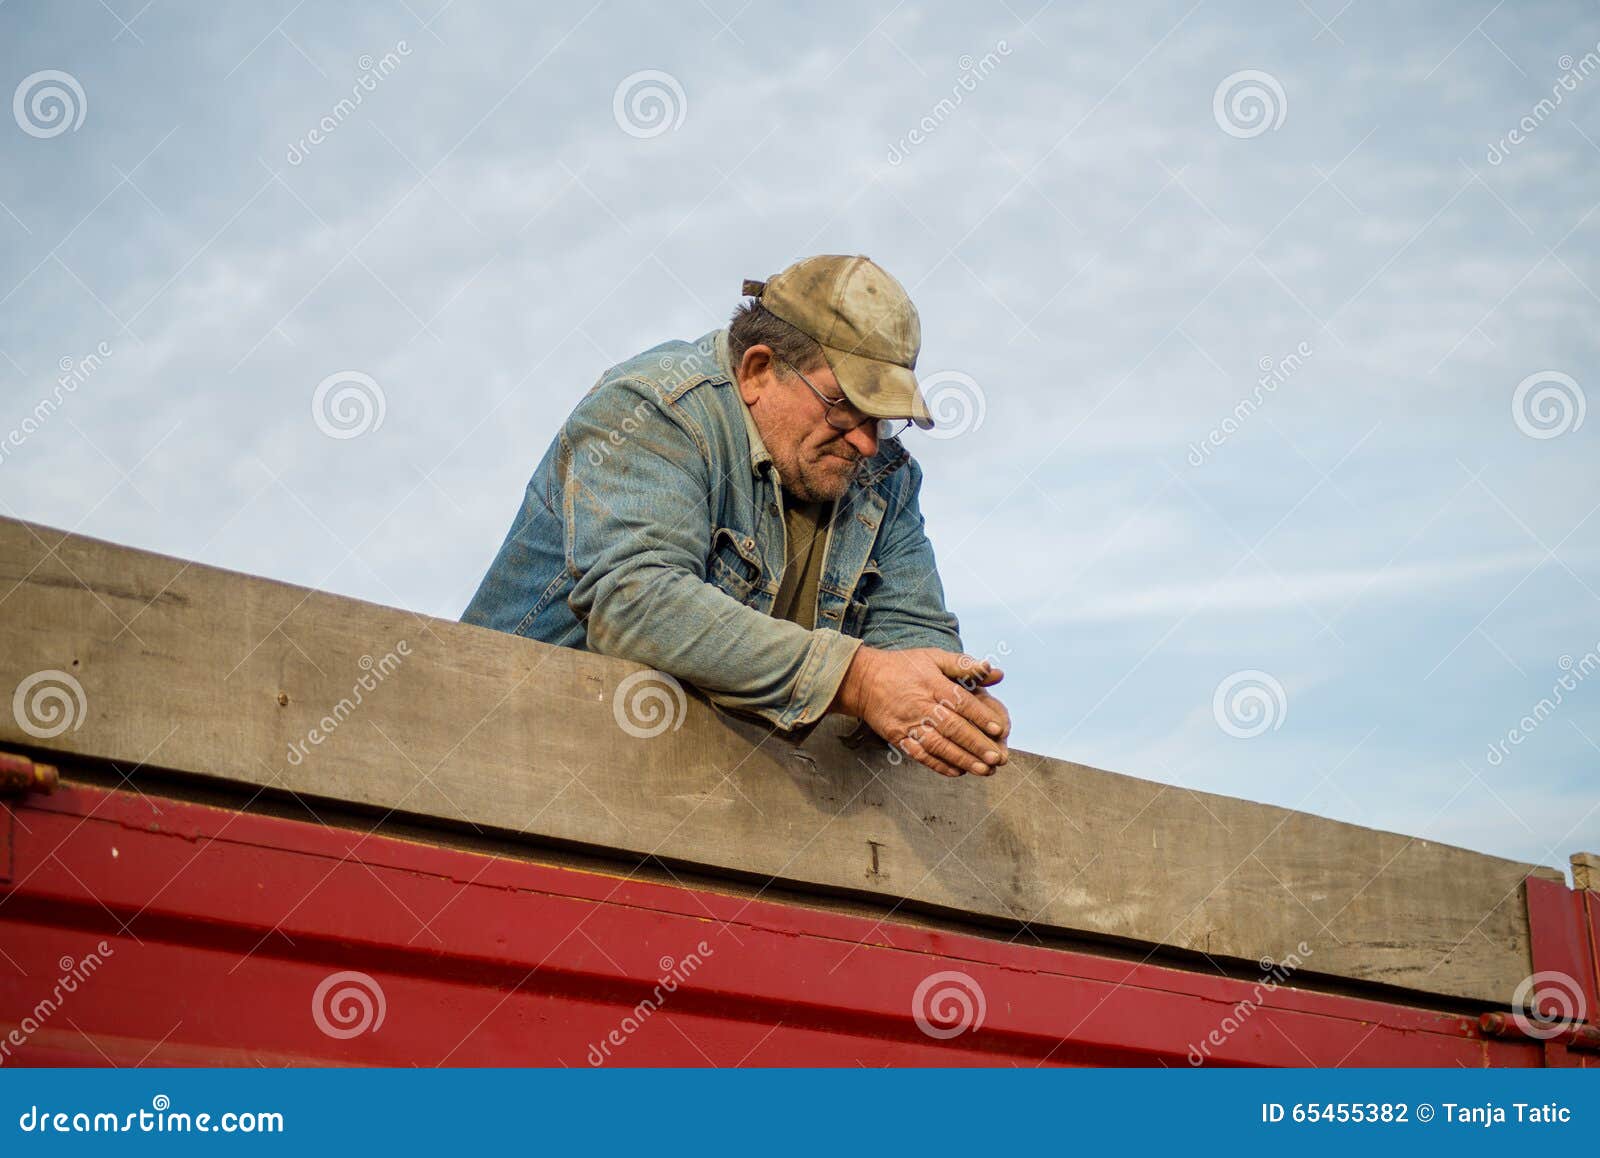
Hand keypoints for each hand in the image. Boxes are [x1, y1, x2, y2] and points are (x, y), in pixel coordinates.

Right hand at [831, 646, 1011, 777]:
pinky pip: (920, 755)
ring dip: (962, 759)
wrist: (863, 680)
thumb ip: (965, 665)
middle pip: (953, 728)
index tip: (998, 729)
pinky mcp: (898, 737)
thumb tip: (997, 672)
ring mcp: (909, 723)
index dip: (980, 716)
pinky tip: (957, 772)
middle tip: (996, 758)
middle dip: (976, 744)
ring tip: (983, 770)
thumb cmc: (904, 666)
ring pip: (939, 745)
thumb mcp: (934, 657)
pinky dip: (938, 765)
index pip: (961, 702)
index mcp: (933, 684)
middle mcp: (922, 705)